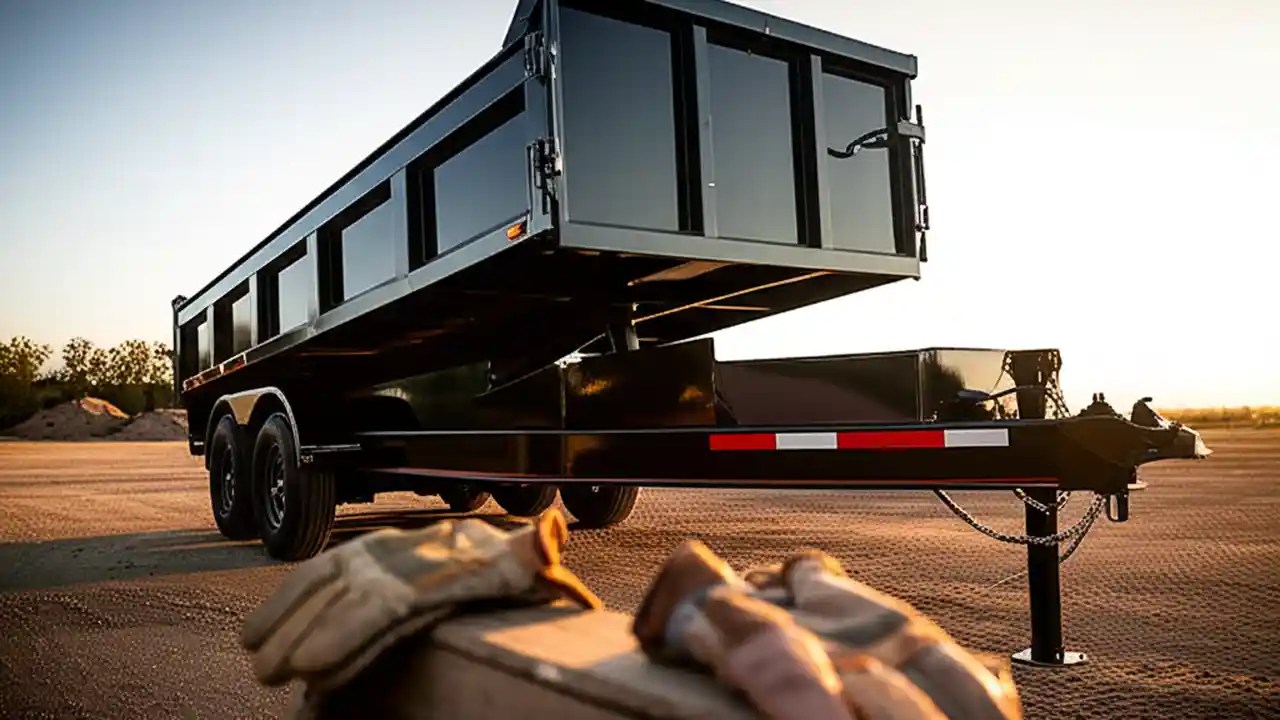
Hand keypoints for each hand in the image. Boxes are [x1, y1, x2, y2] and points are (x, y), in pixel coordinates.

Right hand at [241, 509, 599, 693]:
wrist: (495, 545)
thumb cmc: (512, 568)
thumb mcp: (530, 565)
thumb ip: (536, 553)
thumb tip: (548, 533)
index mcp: (438, 567)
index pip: (383, 605)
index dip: (345, 634)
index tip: (309, 665)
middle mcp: (401, 557)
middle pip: (343, 597)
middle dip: (301, 634)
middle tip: (267, 672)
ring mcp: (377, 556)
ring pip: (322, 584)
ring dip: (283, 618)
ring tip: (254, 658)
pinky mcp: (361, 563)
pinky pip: (318, 577)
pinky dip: (286, 602)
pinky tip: (259, 631)